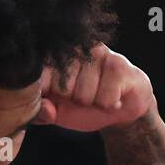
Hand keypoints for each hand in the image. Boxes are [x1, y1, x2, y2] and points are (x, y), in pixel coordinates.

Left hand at [36, 43, 153, 131]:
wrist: (124, 106)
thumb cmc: (88, 106)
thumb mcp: (59, 113)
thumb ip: (43, 114)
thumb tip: (42, 109)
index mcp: (55, 59)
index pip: (41, 81)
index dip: (52, 97)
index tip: (63, 97)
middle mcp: (74, 50)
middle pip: (62, 90)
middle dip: (74, 102)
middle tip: (85, 97)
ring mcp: (97, 53)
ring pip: (83, 96)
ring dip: (94, 103)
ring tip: (100, 95)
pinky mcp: (118, 63)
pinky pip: (104, 99)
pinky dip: (110, 105)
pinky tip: (115, 95)